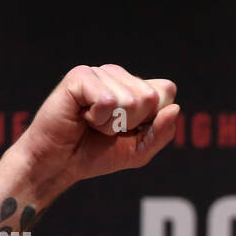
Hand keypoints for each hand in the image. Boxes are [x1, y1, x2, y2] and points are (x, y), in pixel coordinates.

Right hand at [15, 64, 179, 189]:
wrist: (60, 164)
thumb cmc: (97, 154)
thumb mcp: (139, 151)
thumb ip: (161, 133)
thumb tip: (175, 108)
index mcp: (135, 87)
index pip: (166, 91)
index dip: (152, 119)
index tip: (128, 130)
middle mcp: (118, 75)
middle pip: (150, 96)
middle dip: (131, 122)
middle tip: (106, 128)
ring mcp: (99, 72)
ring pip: (129, 100)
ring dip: (111, 123)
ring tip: (92, 123)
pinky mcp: (80, 76)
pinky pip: (107, 100)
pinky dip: (97, 118)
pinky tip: (82, 116)